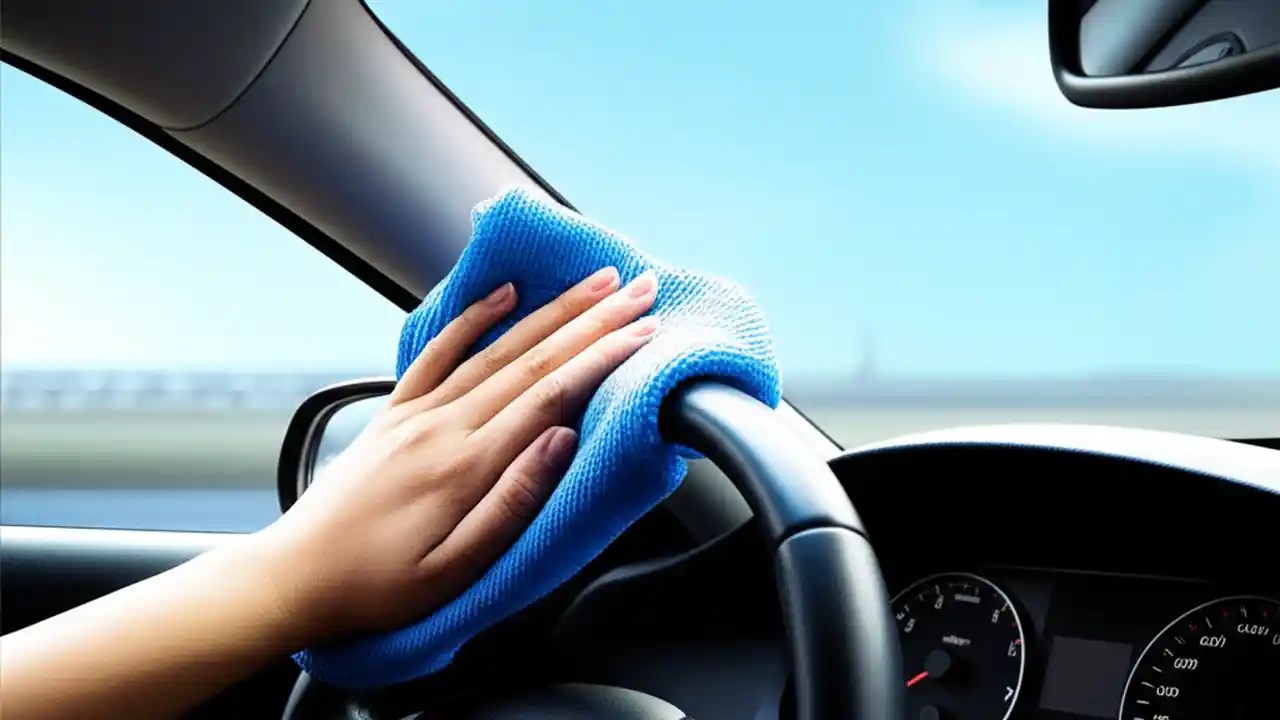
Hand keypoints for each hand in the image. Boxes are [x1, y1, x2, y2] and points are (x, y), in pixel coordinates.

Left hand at [258, 267, 658, 642]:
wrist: (295, 576)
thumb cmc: (378, 587)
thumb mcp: (455, 570)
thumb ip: (512, 503)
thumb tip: (560, 441)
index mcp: (466, 467)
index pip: (551, 396)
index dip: (603, 358)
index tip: (644, 331)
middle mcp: (443, 427)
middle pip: (533, 360)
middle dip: (593, 320)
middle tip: (640, 287)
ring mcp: (417, 414)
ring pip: (497, 348)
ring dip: (551, 311)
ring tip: (595, 283)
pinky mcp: (395, 413)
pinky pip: (438, 352)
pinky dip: (473, 317)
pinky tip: (503, 293)